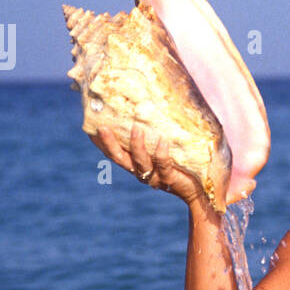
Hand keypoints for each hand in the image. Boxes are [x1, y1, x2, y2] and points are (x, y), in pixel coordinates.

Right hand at [90, 124, 211, 208]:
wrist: (200, 189)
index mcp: (136, 162)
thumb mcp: (167, 145)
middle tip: (102, 126)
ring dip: (136, 145)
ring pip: (140, 161)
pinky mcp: (169, 179)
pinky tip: (163, 141)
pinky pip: (164, 165)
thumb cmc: (183, 162)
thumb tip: (153, 100)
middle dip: (109, 143)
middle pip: (119, 158)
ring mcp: (154, 176)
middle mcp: (140, 171)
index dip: (100, 142)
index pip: (113, 152)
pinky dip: (162, 153)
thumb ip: (158, 129)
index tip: (89, 126)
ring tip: (136, 128)